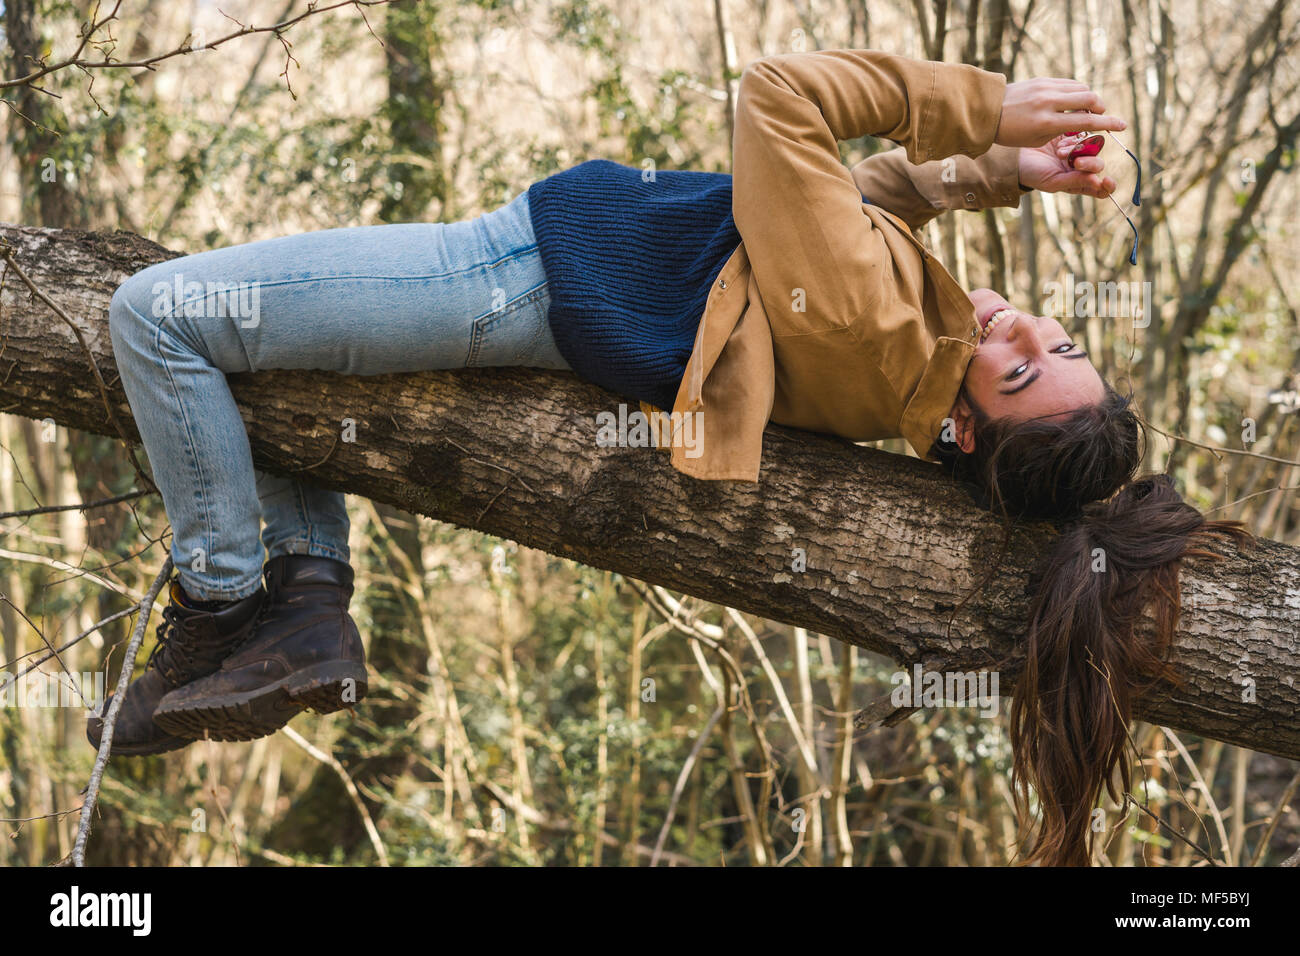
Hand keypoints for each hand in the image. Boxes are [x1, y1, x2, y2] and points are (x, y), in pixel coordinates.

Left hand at [994, 77, 1125, 147]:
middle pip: (1089, 98)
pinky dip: (1075, 91)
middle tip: (1100, 115)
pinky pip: (1067, 83)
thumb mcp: (1037, 139)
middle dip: (1100, 107)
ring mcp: (1046, 88)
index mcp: (1048, 123)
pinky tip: (1071, 100)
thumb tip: (1083, 119)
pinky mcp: (1042, 80)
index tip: (1122, 125)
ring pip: (1080, 88)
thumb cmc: (1012, 133)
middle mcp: (1049, 102)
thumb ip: (1062, 130)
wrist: (988, 111)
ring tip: (1084, 109)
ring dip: (1088, 98)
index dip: (1108, 124)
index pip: (1087, 122)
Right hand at [1017, 133, 1116, 198]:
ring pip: (1091, 148)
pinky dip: (1075, 137)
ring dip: (1078, 149)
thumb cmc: (1032, 174)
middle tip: (1076, 163)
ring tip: (1060, 150)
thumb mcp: (1052, 182)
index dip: (1108, 186)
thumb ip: (1074, 182)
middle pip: (1098, 165)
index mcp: (1077, 184)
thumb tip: (1097, 181)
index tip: (1106, 180)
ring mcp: (1077, 151)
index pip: (1100, 189)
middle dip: (1090, 163)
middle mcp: (1080, 168)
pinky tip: (1061, 139)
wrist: (1015, 155)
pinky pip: (1083, 133)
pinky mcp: (1071, 136)